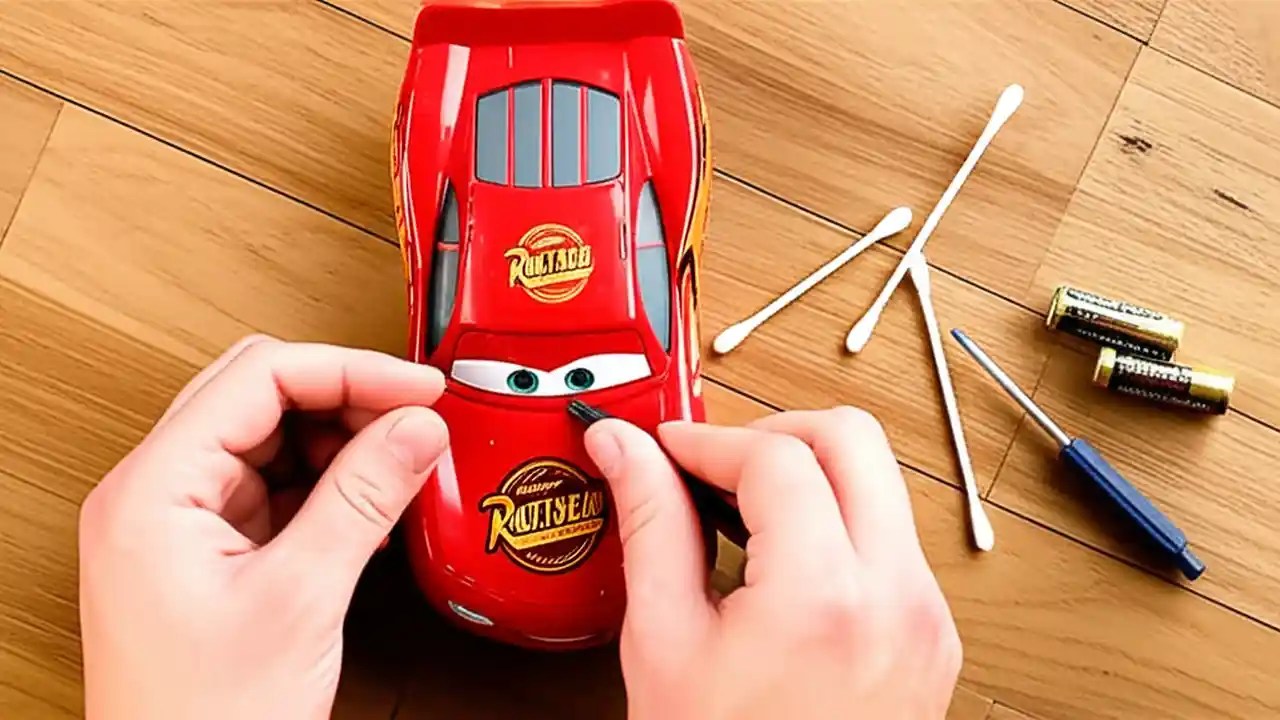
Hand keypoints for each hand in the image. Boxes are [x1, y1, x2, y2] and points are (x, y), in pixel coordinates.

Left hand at [78, 336, 448, 719]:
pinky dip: (330, 486)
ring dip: (343, 442)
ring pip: (273, 437)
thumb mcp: (299, 599)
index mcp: (153, 490)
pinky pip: (277, 486)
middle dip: (348, 399)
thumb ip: (363, 499)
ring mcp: (181, 522)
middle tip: (415, 419)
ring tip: (401, 466)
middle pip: (262, 395)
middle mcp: (156, 494)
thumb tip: (416, 427)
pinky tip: (371, 504)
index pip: (259, 377)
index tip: (415, 386)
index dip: (348, 370)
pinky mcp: (209, 551)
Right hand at [583, 407, 961, 719]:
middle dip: (774, 432)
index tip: (667, 446)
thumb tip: (626, 449)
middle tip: (714, 462)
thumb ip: (650, 526)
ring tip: (743, 510)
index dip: (708, 438)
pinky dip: (838, 521)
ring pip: (881, 482)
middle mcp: (896, 597)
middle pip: (853, 440)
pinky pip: (892, 537)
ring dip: (810, 474)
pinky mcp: (932, 633)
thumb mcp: (665, 643)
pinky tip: (783, 557)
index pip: (776, 457)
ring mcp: (925, 616)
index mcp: (823, 598)